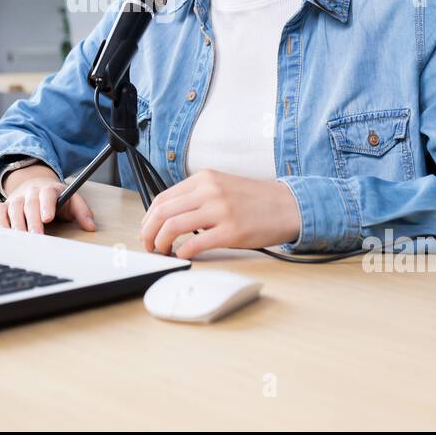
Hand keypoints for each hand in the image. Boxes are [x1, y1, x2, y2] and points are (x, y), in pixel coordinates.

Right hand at [0, 166, 95, 233]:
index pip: (47, 194)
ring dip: (17, 224)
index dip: (47, 205)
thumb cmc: (56, 198)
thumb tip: (91, 227)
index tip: (48, 217)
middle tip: (37, 235)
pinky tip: (6, 234)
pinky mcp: (5, 206)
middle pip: (30, 204)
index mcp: (49, 189)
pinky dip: (0, 222)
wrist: (35, 184)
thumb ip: (83, 212)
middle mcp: (30, 192)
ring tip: (22, 238)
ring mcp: (17, 198)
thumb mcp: (72, 201)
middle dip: (33, 220)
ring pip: (13, 208)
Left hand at [139, 169, 300, 258]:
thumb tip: (168, 216)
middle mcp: (209, 191)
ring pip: (172, 227)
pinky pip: (195, 244)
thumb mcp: (222, 185)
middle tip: (148, 246)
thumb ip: (197, 196)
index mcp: (204, 178)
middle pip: (162, 212)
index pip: (162, 198)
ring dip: (160, 243)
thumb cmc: (255, 200)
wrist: (289, 206)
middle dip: (148, 233)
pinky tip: (182, 256)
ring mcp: (220, 210)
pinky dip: (182, 253)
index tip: (146, 231)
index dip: (148, 218)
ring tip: (162, 252)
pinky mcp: (231, 231)